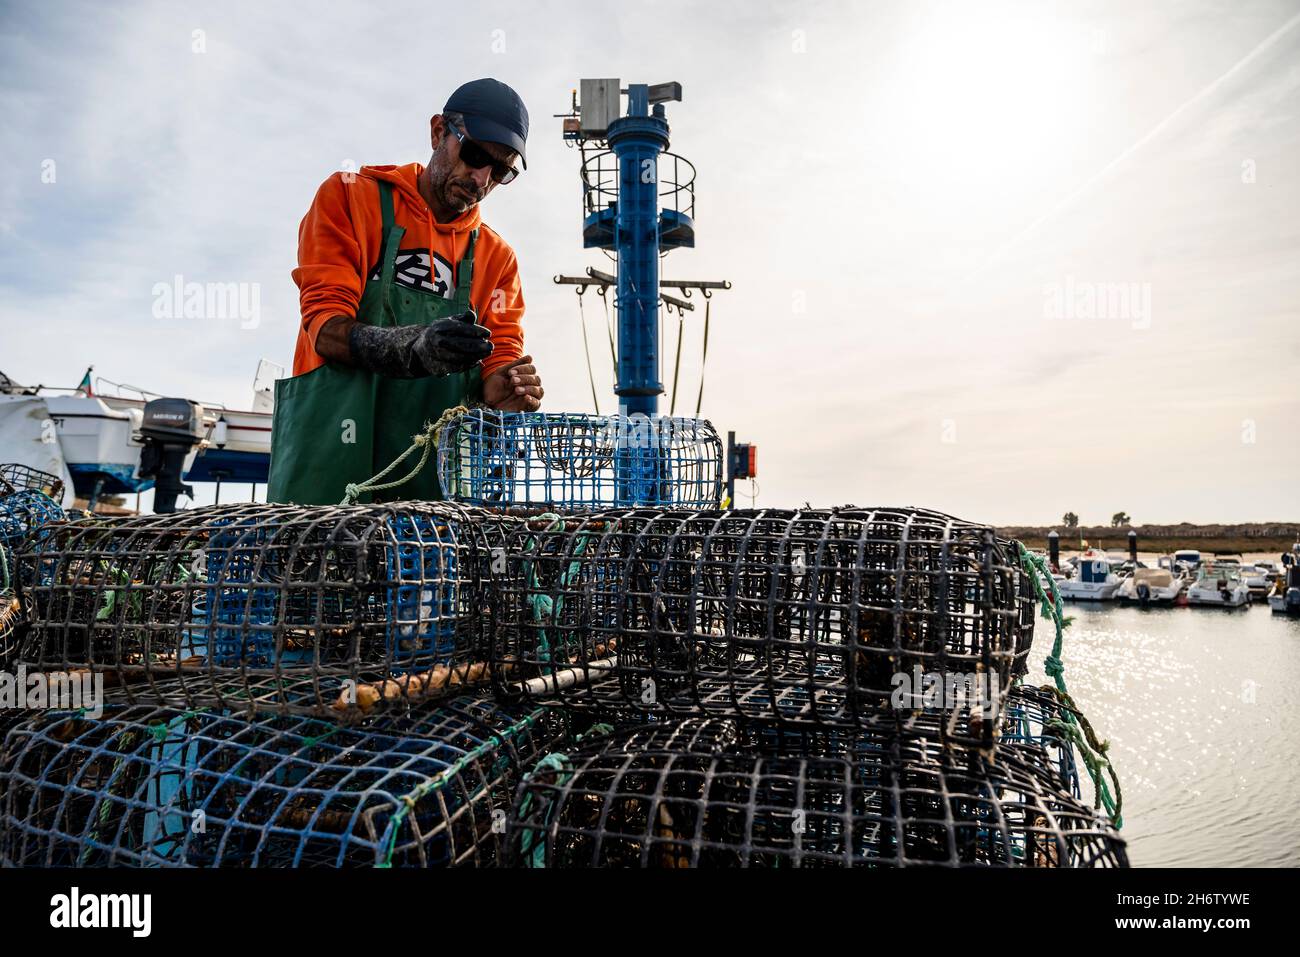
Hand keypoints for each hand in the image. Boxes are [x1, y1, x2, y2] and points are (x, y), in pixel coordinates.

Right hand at [348, 315, 491, 377]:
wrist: (415, 350)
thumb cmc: (437, 333)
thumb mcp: (447, 322)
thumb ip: (461, 318)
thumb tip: (472, 314)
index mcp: (439, 326)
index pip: (461, 328)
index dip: (475, 331)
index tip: (487, 333)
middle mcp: (436, 340)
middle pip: (461, 344)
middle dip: (478, 346)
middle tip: (490, 346)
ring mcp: (435, 355)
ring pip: (460, 357)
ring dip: (475, 356)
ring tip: (485, 353)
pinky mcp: (436, 367)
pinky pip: (455, 367)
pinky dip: (467, 365)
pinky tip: (475, 361)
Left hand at [484, 355, 542, 410]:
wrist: (487, 402)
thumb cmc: (494, 387)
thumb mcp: (502, 373)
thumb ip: (515, 365)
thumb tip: (530, 357)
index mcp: (524, 375)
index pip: (531, 369)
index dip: (523, 369)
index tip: (510, 372)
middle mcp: (530, 385)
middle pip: (536, 379)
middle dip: (524, 378)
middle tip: (513, 380)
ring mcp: (531, 396)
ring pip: (538, 390)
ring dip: (528, 388)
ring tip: (516, 390)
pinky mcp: (529, 408)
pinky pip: (536, 403)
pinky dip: (532, 400)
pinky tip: (525, 397)